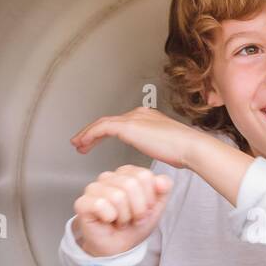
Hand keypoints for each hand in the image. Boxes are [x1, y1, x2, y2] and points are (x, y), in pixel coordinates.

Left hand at [71, 107, 198, 168]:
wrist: (189, 147)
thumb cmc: (183, 151)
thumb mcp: (166, 147)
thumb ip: (155, 146)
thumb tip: (153, 151)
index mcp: (147, 117)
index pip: (119, 123)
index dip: (105, 133)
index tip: (96, 142)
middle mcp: (138, 114)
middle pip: (108, 121)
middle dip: (92, 132)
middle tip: (81, 142)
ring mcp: (133, 118)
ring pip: (102, 124)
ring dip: (87, 134)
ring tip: (77, 144)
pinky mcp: (128, 126)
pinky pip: (102, 128)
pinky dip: (90, 135)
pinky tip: (83, 144)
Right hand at [72, 165, 172, 257]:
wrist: (119, 247)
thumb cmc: (134, 226)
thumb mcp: (156, 207)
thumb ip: (163, 190)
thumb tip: (162, 181)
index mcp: (127, 174)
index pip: (145, 175)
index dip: (149, 198)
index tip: (145, 209)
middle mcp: (109, 177)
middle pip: (131, 184)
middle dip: (137, 208)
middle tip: (133, 218)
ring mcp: (94, 188)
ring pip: (117, 196)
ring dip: (124, 216)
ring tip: (120, 221)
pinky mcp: (83, 202)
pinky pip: (101, 204)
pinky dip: (109, 218)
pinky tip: (108, 221)